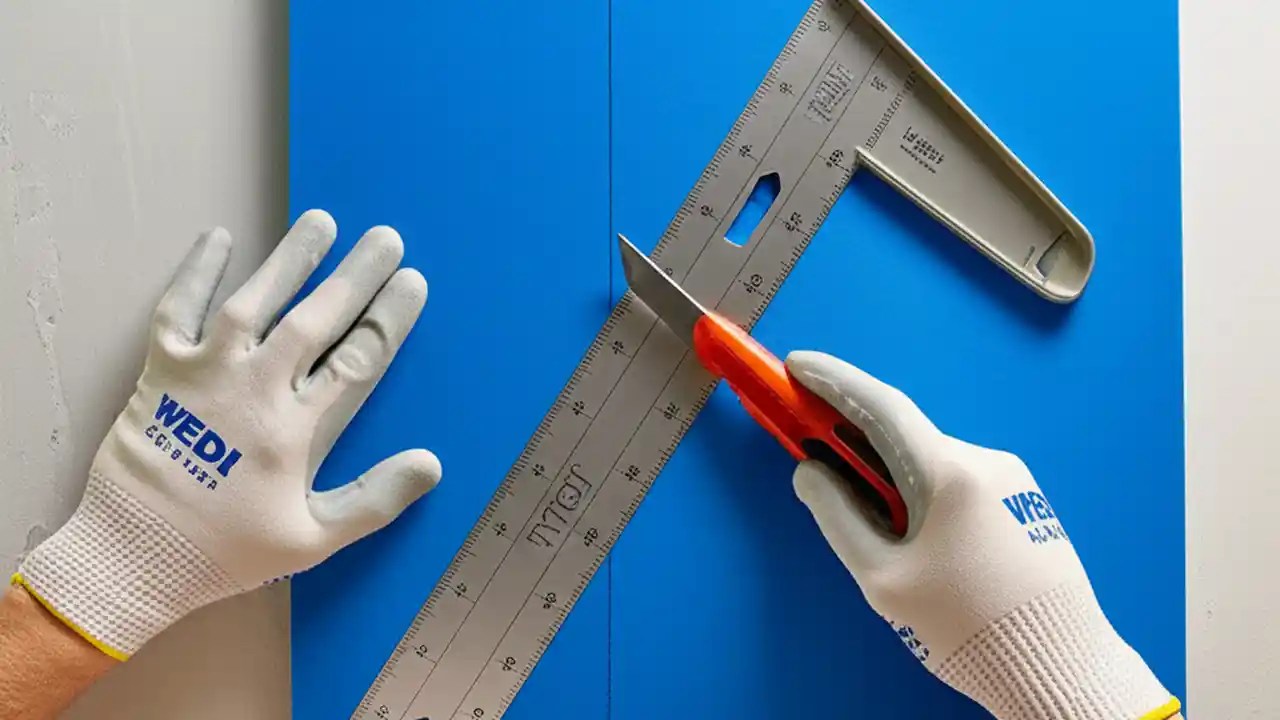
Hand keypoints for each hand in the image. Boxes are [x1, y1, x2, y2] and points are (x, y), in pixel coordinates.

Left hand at [12, 210, 440, 660]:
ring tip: (321, 221)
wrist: (131, 556)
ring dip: (290, 260)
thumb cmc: (226, 552)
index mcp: (296, 430)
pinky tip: (218, 237)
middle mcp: (255, 390)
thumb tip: (431, 464)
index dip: (389, 317)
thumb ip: (374, 501)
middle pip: (316, 320)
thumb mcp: (311, 541)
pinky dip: (196, 271)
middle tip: (385, 238)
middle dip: (355, 276)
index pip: (357, 360)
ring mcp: (204, 374)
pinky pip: (178, 309)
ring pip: (253, 302)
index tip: (412, 282)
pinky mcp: (159, 371)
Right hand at [787, 351, 1179, 719]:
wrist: (1060, 669)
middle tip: (812, 452)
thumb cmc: (968, 628)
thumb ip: (837, 517)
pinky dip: (922, 493)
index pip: (880, 406)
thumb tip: (810, 474)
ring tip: (873, 529)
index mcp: (952, 474)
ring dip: (890, 478)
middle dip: (854, 441)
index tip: (795, 365)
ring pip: (930, 464)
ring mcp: (1012, 481)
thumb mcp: (883, 579)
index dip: (831, 380)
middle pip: (904, 438)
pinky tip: (913, 536)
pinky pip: (957, 484)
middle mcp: (987, 463)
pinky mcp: (1024, 504)